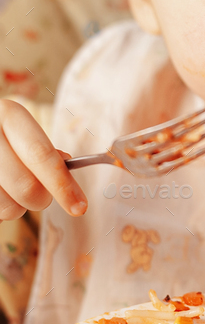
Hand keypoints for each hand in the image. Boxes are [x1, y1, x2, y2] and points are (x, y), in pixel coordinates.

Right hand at [0, 98, 87, 220]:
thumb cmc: (5, 137)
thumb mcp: (23, 132)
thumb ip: (44, 151)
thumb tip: (66, 167)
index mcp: (10, 115)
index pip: (41, 155)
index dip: (63, 185)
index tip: (79, 207)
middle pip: (27, 187)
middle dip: (42, 200)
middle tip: (41, 197)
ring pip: (8, 207)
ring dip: (18, 208)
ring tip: (10, 190)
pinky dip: (1, 208)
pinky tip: (0, 191)